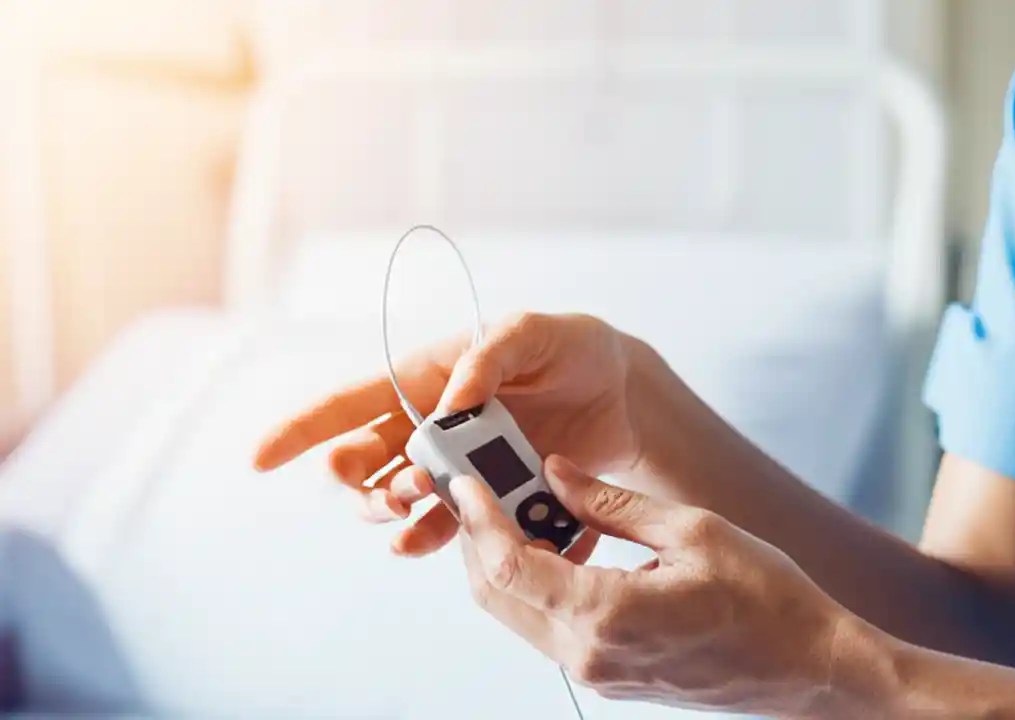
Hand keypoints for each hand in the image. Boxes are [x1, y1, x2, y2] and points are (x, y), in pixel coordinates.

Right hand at [253, 312, 642, 556]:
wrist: (619, 394)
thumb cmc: (570, 349)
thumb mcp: (534, 333)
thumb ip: (490, 356)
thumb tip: (450, 399)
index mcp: (424, 378)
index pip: (348, 404)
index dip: (300, 431)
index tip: (258, 460)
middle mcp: (427, 426)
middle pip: (362, 464)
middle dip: (362, 483)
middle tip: (401, 486)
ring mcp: (454, 465)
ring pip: (395, 501)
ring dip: (396, 512)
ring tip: (421, 506)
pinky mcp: (486, 496)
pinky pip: (444, 526)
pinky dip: (431, 538)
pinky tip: (426, 543)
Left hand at [453, 455, 896, 717]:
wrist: (808, 667)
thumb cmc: (766, 598)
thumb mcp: (691, 529)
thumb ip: (611, 503)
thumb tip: (554, 473)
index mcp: (606, 616)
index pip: (508, 566)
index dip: (477, 520)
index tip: (463, 480)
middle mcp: (589, 655)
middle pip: (497, 594)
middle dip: (478, 537)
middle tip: (481, 483)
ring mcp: (597, 672)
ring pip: (518, 613)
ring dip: (505, 560)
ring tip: (520, 503)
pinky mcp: (608, 675)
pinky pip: (548, 627)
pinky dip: (537, 584)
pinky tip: (558, 543)